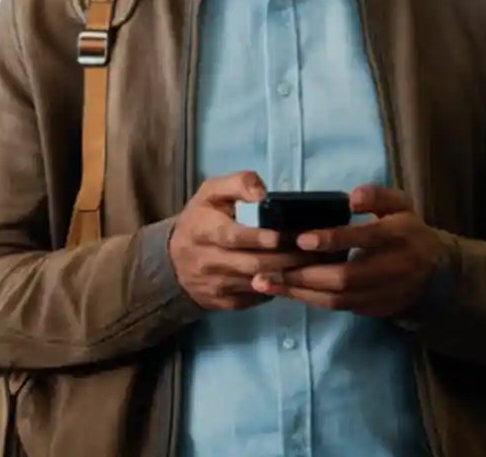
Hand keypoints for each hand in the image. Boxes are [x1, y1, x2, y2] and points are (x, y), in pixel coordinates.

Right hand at [168, 171, 316, 310]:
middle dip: (284, 257)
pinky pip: (256, 298)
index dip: (257, 237)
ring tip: (312, 262)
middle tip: (312, 249)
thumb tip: (262, 194)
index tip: (280, 236)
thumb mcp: (212, 192)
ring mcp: (215, 285)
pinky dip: (277, 288)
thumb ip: (238, 183)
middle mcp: (206, 261)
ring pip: (257, 283)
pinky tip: (296, 277)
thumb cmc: (202, 219)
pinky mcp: (224, 303)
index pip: (231, 236)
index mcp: (202, 229)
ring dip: (287, 273)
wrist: (173, 261)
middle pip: (251, 263)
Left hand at [253, 185, 444, 318]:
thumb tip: (352, 197)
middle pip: (345, 276)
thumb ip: (378, 196)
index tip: (301, 239)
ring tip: (265, 282)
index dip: (334, 240)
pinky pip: (338, 308)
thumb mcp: (401, 205)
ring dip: (299, 292)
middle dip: (304, 274)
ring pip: (337, 297)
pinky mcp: (373, 309)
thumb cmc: (408, 232)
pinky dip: (309, 300)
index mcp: (399, 235)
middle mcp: (392, 267)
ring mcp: (382, 292)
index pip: (365, 238)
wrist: (435, 274)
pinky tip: (286, 291)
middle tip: (268, 268)